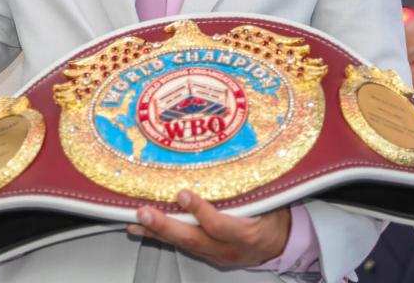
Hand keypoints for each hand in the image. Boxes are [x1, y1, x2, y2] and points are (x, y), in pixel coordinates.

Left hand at [126, 190, 289, 268]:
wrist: (279, 244)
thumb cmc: (274, 217)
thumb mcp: (271, 202)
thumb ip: (251, 188)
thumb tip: (228, 158)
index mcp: (247, 234)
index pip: (219, 225)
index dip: (199, 211)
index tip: (182, 194)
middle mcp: (228, 249)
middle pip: (193, 239)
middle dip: (165, 226)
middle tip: (144, 212)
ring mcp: (216, 255)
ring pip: (182, 244)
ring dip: (156, 233)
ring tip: (134, 221)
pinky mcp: (207, 255)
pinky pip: (181, 246)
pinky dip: (161, 236)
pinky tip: (143, 229)